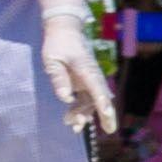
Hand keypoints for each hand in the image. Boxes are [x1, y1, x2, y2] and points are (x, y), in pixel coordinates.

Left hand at [36, 0, 117, 133]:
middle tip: (110, 130)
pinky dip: (80, 110)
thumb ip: (59, 78)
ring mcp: (89, 79)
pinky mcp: (84, 82)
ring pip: (92, 101)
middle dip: (106, 115)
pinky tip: (69, 119)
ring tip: (73, 127)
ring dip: (85, 114)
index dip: (102, 102)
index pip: (97, 88)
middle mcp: (92, 76)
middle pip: (102, 97)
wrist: (64, 31)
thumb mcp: (52, 60)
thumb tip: (66, 98)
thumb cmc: (58, 44)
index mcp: (86, 69)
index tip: (107, 114)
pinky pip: (85, 99)